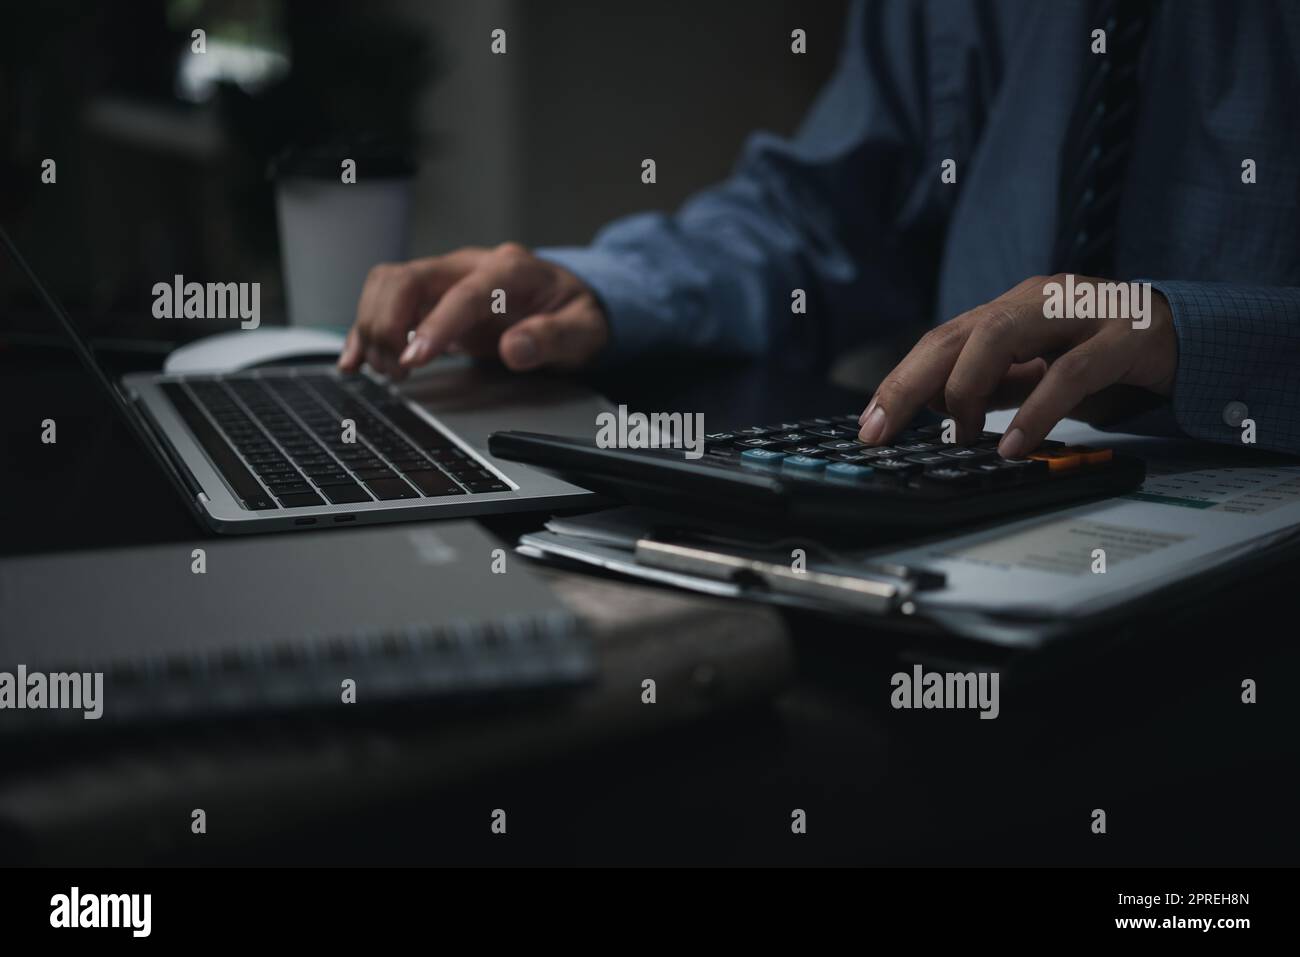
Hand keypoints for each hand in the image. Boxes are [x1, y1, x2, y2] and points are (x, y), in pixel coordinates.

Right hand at [338, 243, 608, 378]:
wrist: (569, 300)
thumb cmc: (575, 312)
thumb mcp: (582, 330)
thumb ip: (553, 338)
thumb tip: (516, 349)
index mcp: (510, 270)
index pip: (465, 293)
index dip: (437, 324)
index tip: (416, 358)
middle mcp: (470, 266)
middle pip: (409, 278)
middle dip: (390, 324)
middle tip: (398, 370)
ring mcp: (446, 278)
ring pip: (388, 285)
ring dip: (375, 327)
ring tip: (388, 371)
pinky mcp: (431, 298)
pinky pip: (386, 303)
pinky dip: (366, 330)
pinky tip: (355, 360)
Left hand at [857, 274, 1177, 457]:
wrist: (1185, 334)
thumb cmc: (1100, 352)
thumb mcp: (1034, 372)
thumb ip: (990, 387)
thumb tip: (931, 416)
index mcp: (1011, 308)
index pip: (940, 340)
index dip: (899, 382)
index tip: (869, 424)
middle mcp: (1037, 300)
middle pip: (957, 334)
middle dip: (910, 384)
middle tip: (883, 430)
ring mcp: (1080, 312)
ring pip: (1002, 335)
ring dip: (967, 389)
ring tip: (960, 436)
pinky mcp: (1125, 336)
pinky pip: (1071, 372)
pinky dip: (1036, 410)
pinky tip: (1013, 444)